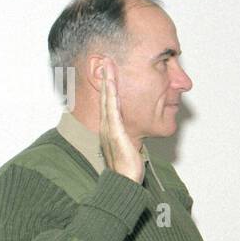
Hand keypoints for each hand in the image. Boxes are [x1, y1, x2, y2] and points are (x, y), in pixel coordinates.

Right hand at [99, 63, 143, 183]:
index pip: (109, 101)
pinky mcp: (114, 133)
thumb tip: (135, 131)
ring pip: (107, 100)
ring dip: (107, 81)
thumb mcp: (129, 146)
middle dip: (105, 77)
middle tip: (104, 59)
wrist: (124, 181)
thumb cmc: (128, 167)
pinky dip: (110, 96)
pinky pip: (112, 110)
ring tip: (106, 65)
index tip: (109, 69)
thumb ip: (129, 136)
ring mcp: (109, 128)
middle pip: (105, 96)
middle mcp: (107, 126)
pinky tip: (111, 85)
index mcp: (110, 127)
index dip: (108, 85)